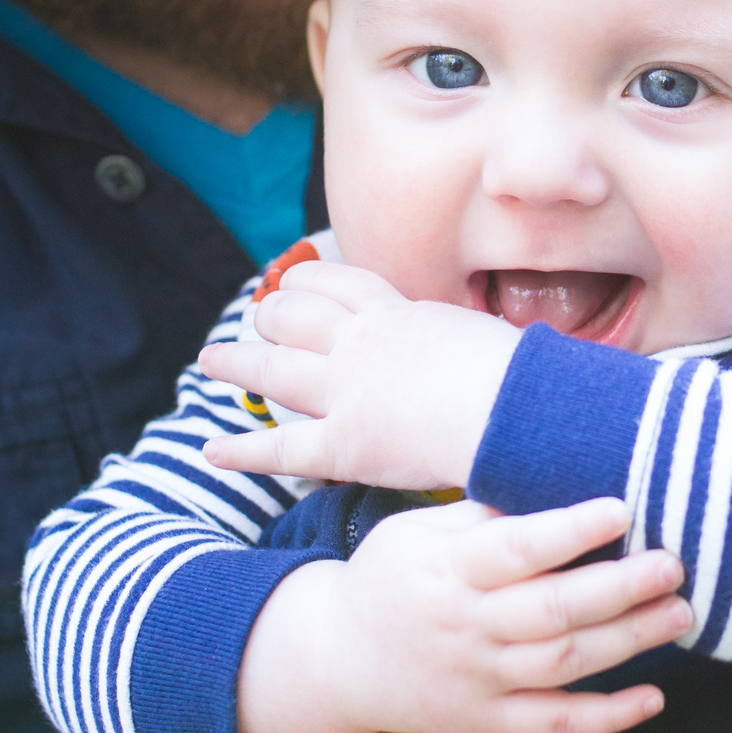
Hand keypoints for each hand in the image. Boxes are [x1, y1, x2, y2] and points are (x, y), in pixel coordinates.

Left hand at [199, 260, 519, 489]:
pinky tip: (213, 449)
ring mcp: (348, 392)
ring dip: (239, 362)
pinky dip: (243, 450)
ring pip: (276, 369)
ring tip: (211, 359)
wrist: (515, 408)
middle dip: (272, 316)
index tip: (297, 282)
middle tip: (258, 319)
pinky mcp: (345, 444)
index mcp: (400, 315)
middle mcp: (363, 345)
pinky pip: (281, 448)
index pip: (343, 284)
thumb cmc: (520, 377)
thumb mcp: (485, 335)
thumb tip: (483, 350)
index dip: (312, 282)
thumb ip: (462, 341)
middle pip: (298, 317)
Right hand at [238, 495, 690, 732]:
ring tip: (680, 613)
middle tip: (674, 563)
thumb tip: (561, 478)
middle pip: (551, 611)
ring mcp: (477, 680)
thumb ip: (486, 513)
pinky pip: (553, 725)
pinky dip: (605, 718)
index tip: (622, 508)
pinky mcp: (488, 721)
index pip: (515, 550)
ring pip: (562, 665)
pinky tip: (653, 698)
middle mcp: (464, 627)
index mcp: (446, 569)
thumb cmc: (393, 575)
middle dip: (619, 588)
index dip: (570, 530)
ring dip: (627, 642)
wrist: (338, 660)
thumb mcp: (420, 530)